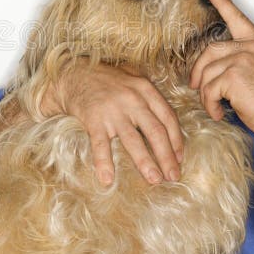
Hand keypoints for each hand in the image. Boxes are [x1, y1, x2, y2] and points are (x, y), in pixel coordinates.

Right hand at [54, 60, 183, 185]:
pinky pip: (101, 144)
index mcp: (145, 89)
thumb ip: (149, 93)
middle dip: (167, 157)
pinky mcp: (94, 119)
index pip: (168, 117)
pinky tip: (108, 179)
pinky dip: (104, 162)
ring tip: (154, 179)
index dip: (176, 140)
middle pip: (156, 132)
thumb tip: (167, 118)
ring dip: (145, 162)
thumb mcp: (132, 76)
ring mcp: (113, 110)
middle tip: (173, 176)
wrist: (73, 73)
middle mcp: (133, 99)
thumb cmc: (106, 78)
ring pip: (133, 140)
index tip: (180, 158)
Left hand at [189, 0, 253, 139]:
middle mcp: (250, 46)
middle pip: (209, 51)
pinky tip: (220, 112)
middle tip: (197, 86)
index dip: (221, 2)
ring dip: (207, 95)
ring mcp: (241, 58)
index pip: (237, 18)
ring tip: (217, 106)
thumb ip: (243, 63)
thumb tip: (216, 69)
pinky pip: (209, 89)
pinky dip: (210, 104)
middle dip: (199, 71)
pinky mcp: (233, 75)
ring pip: (206, 74)